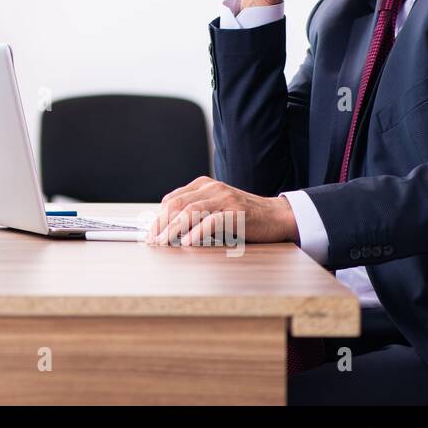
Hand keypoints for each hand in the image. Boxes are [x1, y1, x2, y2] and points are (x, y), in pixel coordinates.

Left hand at [144, 175, 297, 246]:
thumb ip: (196, 212)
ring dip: (173, 229)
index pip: (172, 199)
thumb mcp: (216, 208)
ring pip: (190, 212)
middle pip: (177, 205)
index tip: (150, 233)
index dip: (158, 217)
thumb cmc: (244, 216)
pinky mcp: (236, 212)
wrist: (277, 216)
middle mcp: (212, 188)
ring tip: (164, 242)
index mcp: (203, 185)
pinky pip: (212, 221)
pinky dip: (197, 232)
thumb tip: (169, 229)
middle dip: (161, 224)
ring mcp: (224, 198)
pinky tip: (188, 242)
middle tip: (152, 240)